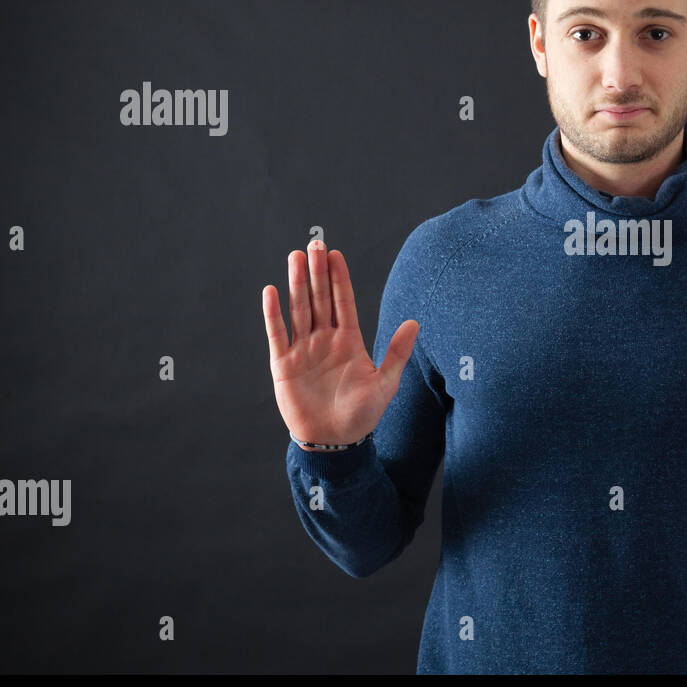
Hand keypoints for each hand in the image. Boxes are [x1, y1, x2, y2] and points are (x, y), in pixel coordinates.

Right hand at [261, 239, 419, 446]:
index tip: (336, 255)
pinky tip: (272, 291)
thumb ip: (397, 352)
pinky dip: (274, 313)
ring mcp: (304, 350)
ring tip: (295, 257)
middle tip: (315, 244)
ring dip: (297, 284)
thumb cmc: (362, 415)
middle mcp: (325, 340)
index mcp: (349, 341)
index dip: (339, 278)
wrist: (335, 442)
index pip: (343, 302)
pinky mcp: (284, 364)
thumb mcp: (386, 383)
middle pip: (319, 298)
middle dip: (317, 272)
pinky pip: (278, 334)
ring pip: (299, 309)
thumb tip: (415, 323)